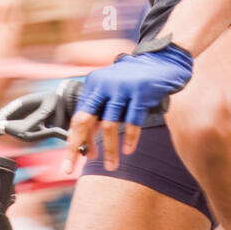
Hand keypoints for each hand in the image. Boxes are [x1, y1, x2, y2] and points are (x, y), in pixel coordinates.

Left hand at [63, 43, 192, 172]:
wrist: (161, 61)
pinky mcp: (140, 92)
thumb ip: (98, 111)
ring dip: (109, 149)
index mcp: (93, 85)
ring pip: (110, 125)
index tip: (71, 161)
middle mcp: (104, 85)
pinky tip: (128, 150)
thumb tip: (85, 140)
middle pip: (84, 120)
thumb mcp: (111, 91)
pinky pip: (133, 121)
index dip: (74, 140)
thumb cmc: (133, 80)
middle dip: (75, 147)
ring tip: (111, 166)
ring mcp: (122, 88)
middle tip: (69, 169)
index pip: (78, 117)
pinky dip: (130, 138)